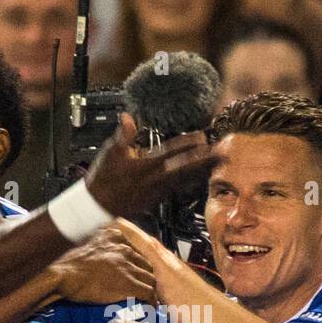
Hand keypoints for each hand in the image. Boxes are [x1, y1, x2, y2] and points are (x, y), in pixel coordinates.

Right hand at [47, 225, 155, 304]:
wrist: (64, 276)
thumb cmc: (70, 265)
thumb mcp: (86, 247)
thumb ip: (98, 247)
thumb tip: (101, 259)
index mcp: (114, 236)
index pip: (135, 249)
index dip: (136, 264)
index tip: (133, 273)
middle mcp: (124, 249)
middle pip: (146, 264)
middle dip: (145, 277)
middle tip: (141, 288)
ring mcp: (128, 266)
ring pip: (150, 279)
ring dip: (149, 290)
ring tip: (146, 300)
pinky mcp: (129, 284)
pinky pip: (148, 293)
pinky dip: (150, 301)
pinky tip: (148, 306)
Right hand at [83, 114, 217, 217]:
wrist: (97, 205)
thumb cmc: (103, 178)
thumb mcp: (110, 153)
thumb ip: (123, 135)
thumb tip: (128, 117)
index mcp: (145, 167)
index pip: (170, 153)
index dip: (187, 144)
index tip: (203, 137)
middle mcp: (155, 180)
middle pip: (185, 169)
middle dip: (205, 161)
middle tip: (224, 154)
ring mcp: (157, 192)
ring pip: (185, 180)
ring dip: (202, 171)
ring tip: (217, 164)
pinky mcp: (156, 199)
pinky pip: (179, 189)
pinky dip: (191, 182)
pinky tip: (199, 178)